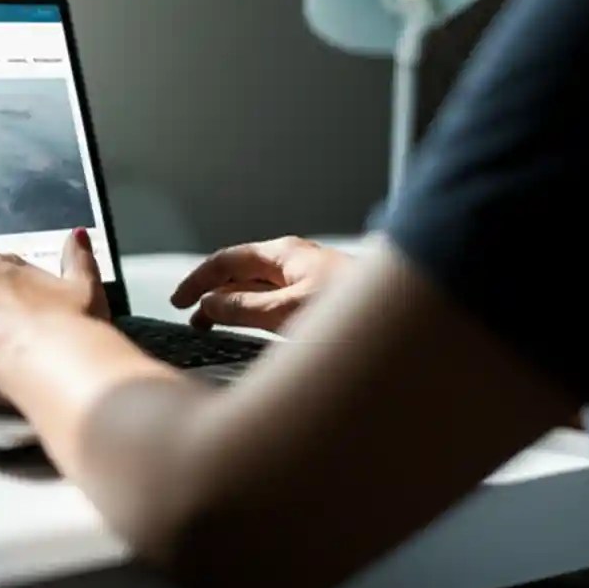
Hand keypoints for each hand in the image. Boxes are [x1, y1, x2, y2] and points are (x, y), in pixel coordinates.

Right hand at [170, 236, 351, 333]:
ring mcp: (309, 283)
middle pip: (241, 276)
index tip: (178, 301)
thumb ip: (243, 308)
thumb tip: (209, 304)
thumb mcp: (287, 311)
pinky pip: (275, 306)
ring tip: (213, 329)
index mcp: (285, 255)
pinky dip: (255, 317)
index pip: (227, 260)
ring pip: (258, 292)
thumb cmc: (355, 311)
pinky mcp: (320, 305)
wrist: (410, 319)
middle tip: (193, 321)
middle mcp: (295, 265)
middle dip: (213, 295)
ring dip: (233, 308)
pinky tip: (252, 333)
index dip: (197, 280)